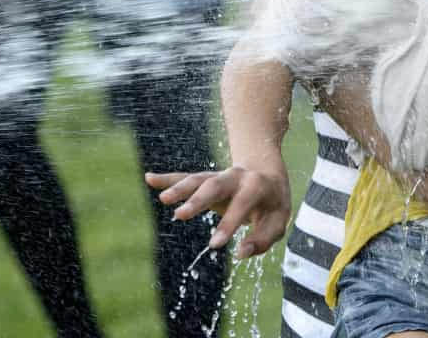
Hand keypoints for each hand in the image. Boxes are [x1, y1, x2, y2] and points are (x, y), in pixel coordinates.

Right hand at [145, 164, 290, 258]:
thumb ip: (262, 239)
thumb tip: (241, 253)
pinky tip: (149, 179)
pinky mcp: (206, 180)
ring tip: (163, 199)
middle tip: (180, 215)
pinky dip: (168, 179)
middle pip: (214, 185)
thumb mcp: (278, 221)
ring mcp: (218, 176)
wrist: (267, 173)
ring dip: (179, 187)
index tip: (214, 245)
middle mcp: (235, 177)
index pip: (241, 204)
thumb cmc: (272, 204)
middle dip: (197, 200)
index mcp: (256, 186)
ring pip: (197, 179)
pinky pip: (185, 177)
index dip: (228, 224)